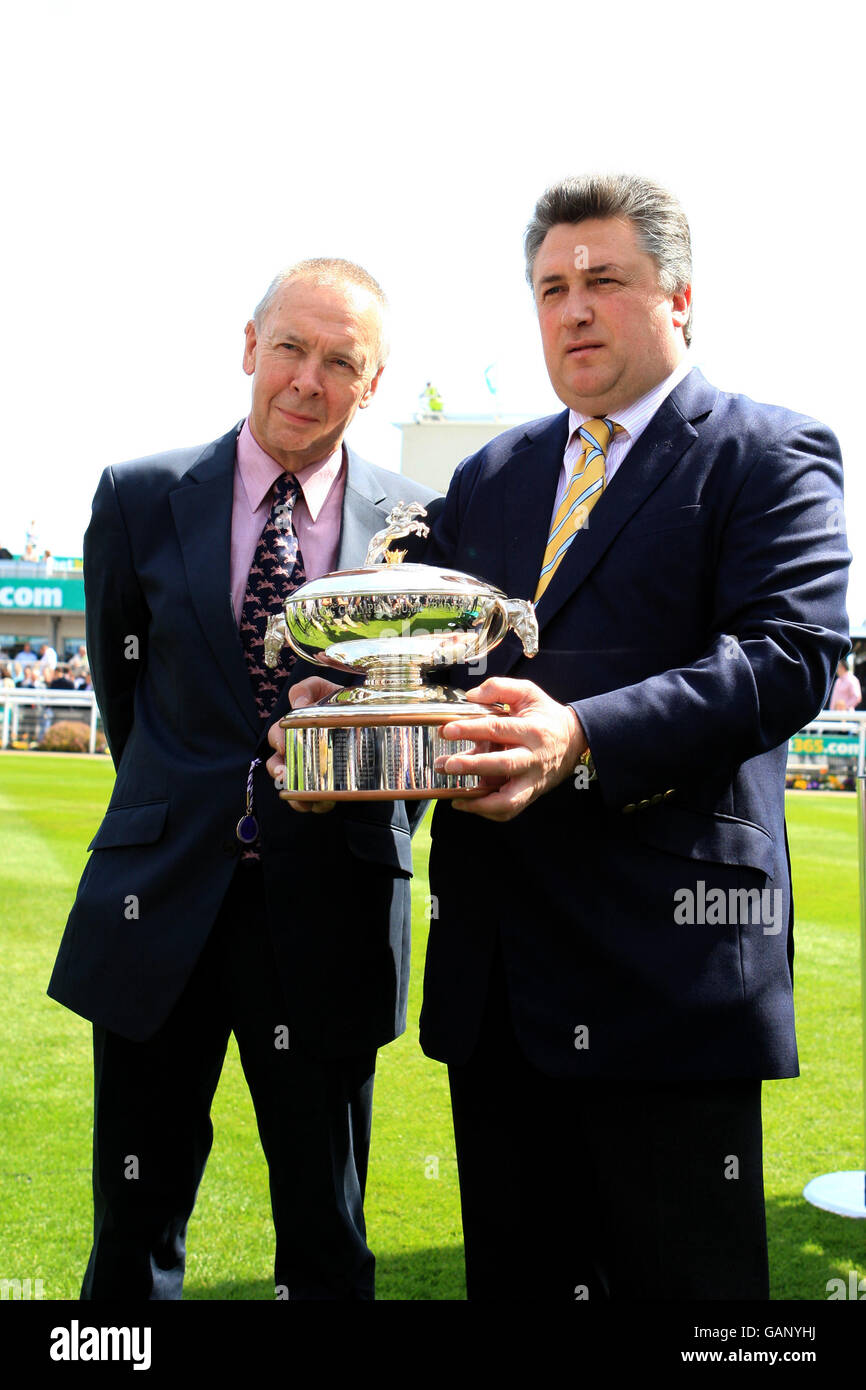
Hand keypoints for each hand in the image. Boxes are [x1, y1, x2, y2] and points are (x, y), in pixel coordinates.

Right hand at [266, 676, 340, 813]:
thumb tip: (297, 703)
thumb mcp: (326, 690)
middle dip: (278, 771)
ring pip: (291, 786)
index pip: (277, 734)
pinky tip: (322, 804)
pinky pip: (312, 799)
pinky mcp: (324, 784)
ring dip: (293, 794)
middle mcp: (298, 750)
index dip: (277, 740)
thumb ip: (308, 689)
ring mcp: (310, 768)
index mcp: (295, 729)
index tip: (283, 746)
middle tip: (285, 775)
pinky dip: (314, 804)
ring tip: (303, 800)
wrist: (372, 718)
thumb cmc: (344, 702)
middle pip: (277, 764)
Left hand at [434, 677, 586, 820]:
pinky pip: (509, 810)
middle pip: (503, 765)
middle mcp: (533, 758)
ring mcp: (532, 780)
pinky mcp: (530, 794)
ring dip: (479, 800)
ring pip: (508, 799)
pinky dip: (486, 811)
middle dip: (473, 766)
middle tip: (447, 765)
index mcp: (532, 730)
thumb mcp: (528, 693)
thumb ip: (499, 688)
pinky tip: (464, 802)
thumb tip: (471, 696)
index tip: (447, 730)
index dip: (470, 729)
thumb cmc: (545, 716)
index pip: (498, 729)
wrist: (573, 741)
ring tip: (454, 794)